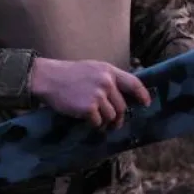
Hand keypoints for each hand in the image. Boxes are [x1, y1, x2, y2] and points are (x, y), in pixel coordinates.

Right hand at [28, 58, 150, 128]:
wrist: (48, 78)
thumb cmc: (68, 74)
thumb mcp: (92, 69)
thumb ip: (107, 79)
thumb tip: (121, 95)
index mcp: (108, 71)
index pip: (133, 83)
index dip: (142, 94)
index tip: (146, 103)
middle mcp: (106, 82)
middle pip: (122, 106)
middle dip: (119, 118)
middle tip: (114, 124)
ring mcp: (98, 95)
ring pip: (111, 116)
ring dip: (106, 123)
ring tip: (98, 122)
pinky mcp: (88, 108)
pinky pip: (98, 122)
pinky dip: (94, 124)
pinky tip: (87, 121)